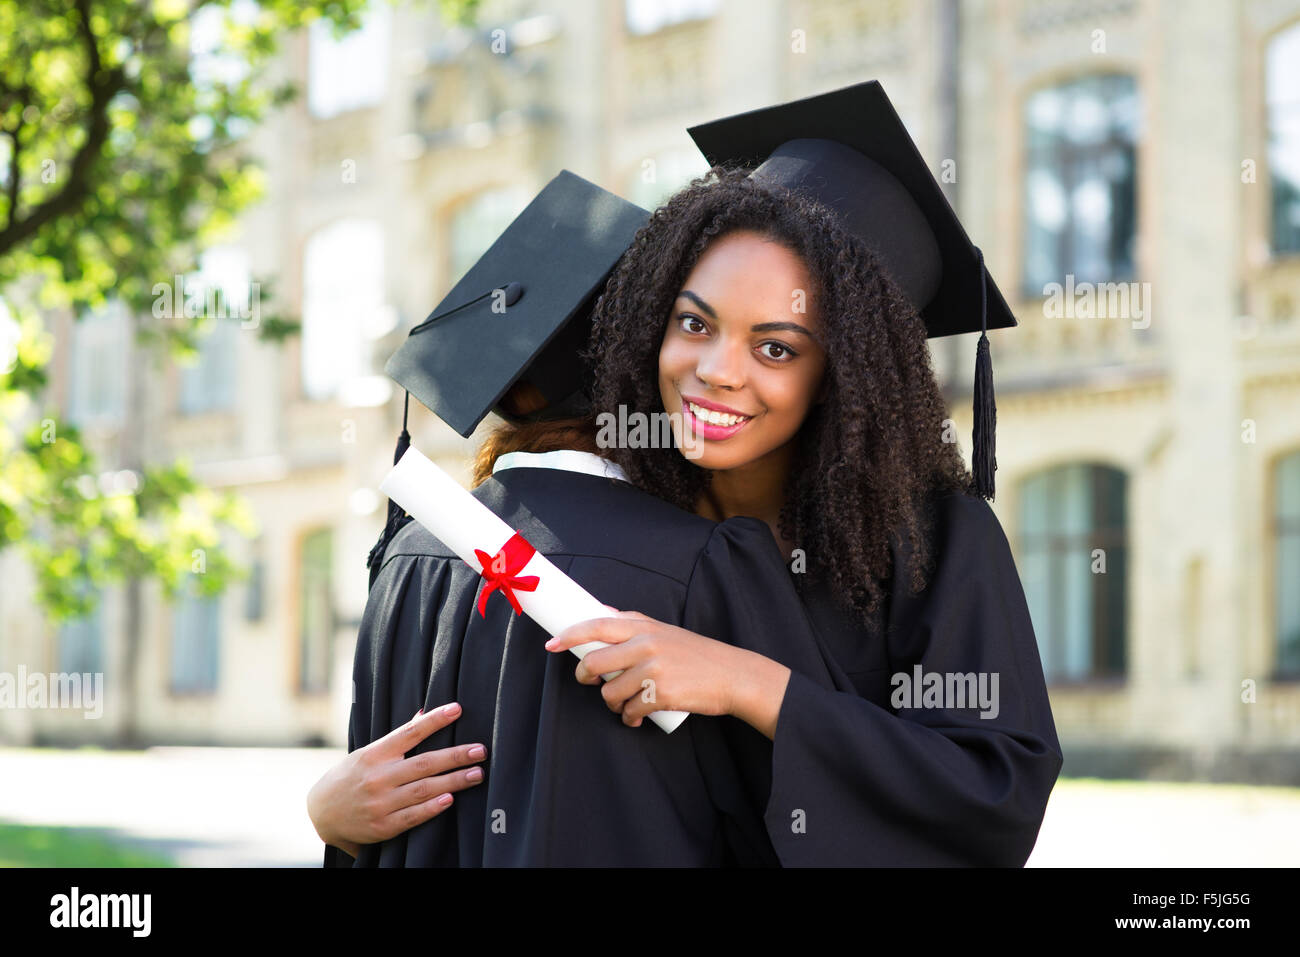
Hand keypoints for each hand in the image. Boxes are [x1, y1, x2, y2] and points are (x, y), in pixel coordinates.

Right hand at [306, 702, 486, 857]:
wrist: (321, 813)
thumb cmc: (351, 776)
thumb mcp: (368, 753)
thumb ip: (397, 739)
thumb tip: (424, 713)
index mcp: (375, 754)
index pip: (410, 733)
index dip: (435, 720)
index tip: (458, 709)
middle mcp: (378, 777)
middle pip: (424, 763)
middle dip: (455, 756)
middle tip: (481, 750)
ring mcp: (381, 802)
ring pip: (423, 789)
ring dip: (454, 781)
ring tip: (477, 774)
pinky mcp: (383, 826)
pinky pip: (412, 816)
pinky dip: (432, 807)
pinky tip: (451, 799)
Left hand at [544, 610, 744, 726]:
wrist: (733, 676)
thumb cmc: (698, 654)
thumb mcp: (666, 630)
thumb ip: (636, 623)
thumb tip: (603, 612)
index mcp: (645, 627)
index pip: (598, 625)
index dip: (571, 635)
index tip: (553, 644)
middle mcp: (646, 645)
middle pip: (596, 663)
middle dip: (586, 677)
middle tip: (590, 682)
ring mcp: (653, 671)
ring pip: (610, 692)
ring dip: (612, 703)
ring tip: (624, 703)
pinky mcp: (661, 695)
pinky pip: (630, 711)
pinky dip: (630, 718)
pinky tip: (637, 717)